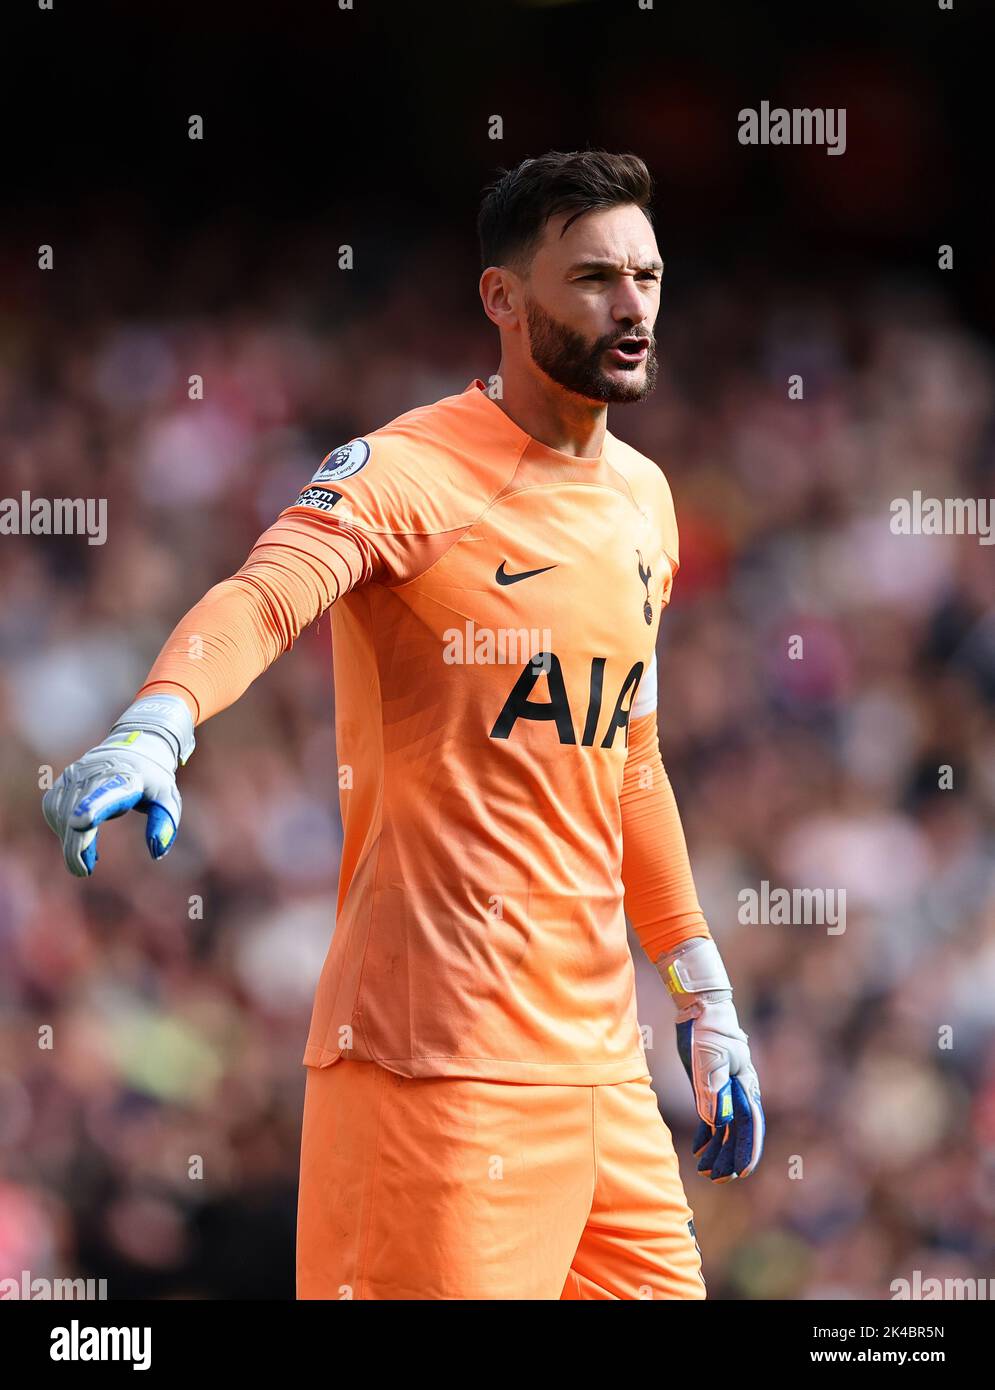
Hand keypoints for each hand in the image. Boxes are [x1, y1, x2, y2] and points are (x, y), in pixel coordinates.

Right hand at [42, 695, 194, 876]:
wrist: (136, 746)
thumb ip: (164, 823)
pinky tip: (79, 842)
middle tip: (84, 871)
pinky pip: (53, 810)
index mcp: (127, 777)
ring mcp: (76, 774)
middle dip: (76, 845)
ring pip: (61, 813)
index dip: (93, 806)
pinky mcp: (63, 781)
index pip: (109, 792)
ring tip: (87, 861)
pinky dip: (62, 830)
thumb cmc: (153, 778)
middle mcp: (96, 772)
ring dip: (70, 841)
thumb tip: (156, 852)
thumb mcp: (167, 799)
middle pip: (77, 812)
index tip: (80, 823)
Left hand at [657, 938, 764, 1181]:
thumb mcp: (710, 1057)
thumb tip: (716, 1122)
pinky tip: (699, 1150)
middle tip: (717, 1179)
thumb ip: (713, 1088)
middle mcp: (739, 1092)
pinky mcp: (710, 1085)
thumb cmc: (710, 1030)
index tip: (741, 1172)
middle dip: (729, 1157)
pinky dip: (706, 1135)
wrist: (702, 1007)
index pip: (750, 1125)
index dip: (746, 1149)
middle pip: (737, 1131)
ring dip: (716, 1150)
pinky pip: (711, 1117)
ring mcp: (725, 1089)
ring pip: (724, 1128)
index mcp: (745, 1086)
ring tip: (705, 1171)